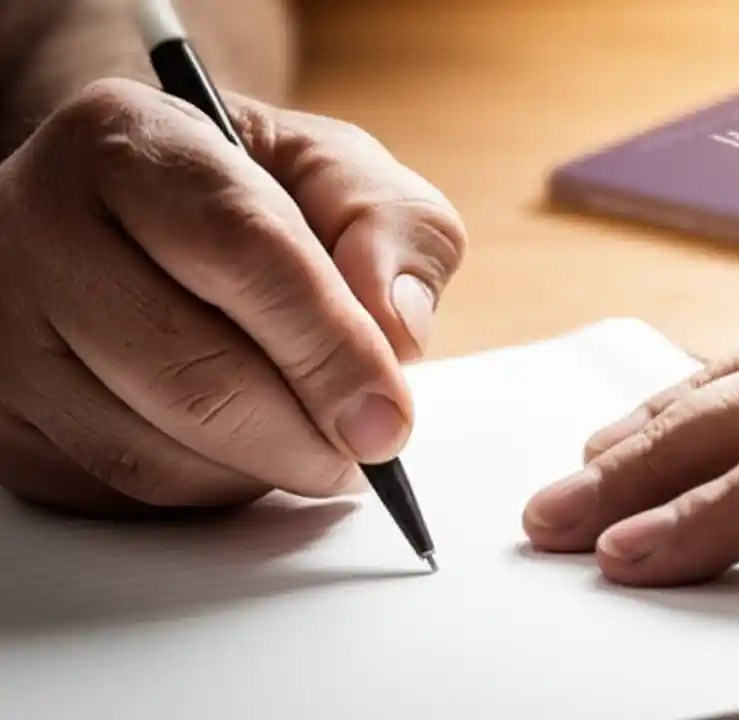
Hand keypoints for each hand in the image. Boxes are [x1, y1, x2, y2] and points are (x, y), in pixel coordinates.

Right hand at [0, 79, 464, 514]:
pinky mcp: (1, 419)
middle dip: (306, 433)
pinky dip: (207, 490)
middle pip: (193, 374)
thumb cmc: (241, 191)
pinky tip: (240, 444)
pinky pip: (121, 496)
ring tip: (311, 434)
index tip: (390, 418)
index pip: (242, 252)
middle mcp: (38, 227)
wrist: (131, 214)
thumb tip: (398, 333)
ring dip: (262, 469)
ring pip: (152, 453)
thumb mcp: (335, 171)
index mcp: (128, 141)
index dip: (331, 347)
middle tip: (369, 445)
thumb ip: (391, 227)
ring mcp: (4, 332)